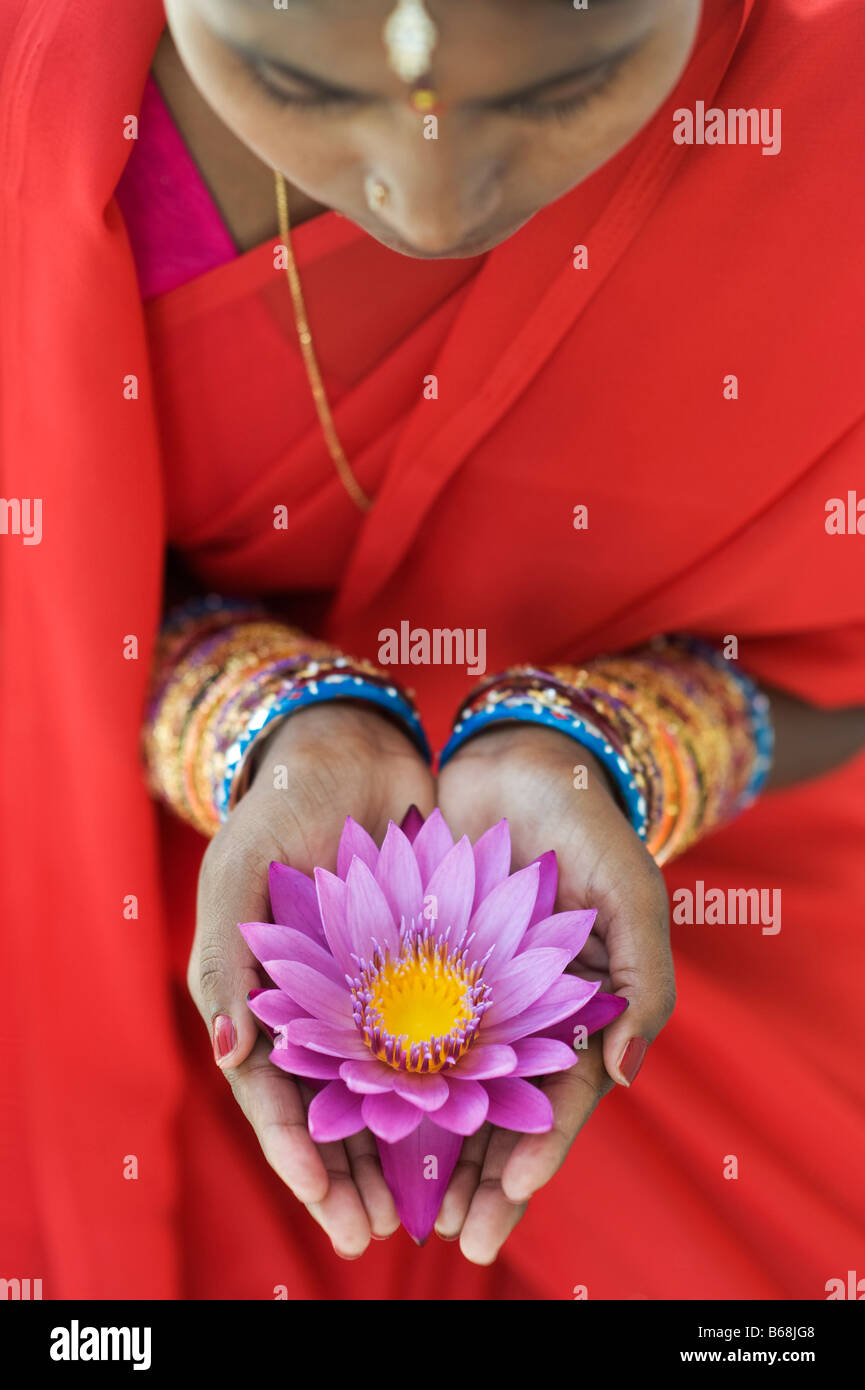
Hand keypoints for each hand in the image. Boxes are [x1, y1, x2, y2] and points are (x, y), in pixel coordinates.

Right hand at [187, 702, 434, 1257]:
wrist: (354, 748)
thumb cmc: (281, 806)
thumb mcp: (238, 868)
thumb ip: (226, 956)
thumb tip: (227, 1050)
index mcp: (264, 996)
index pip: (275, 1092)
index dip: (296, 1150)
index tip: (327, 1199)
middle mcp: (318, 1006)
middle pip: (334, 1109)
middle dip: (353, 1173)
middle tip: (380, 1230)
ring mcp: (371, 992)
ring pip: (389, 1089)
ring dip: (404, 1150)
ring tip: (433, 1204)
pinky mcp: (425, 970)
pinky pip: (441, 1038)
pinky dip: (454, 1084)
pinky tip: (481, 1126)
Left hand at [436, 721, 673, 1263]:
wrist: (515, 760)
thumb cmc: (586, 825)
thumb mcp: (631, 890)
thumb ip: (643, 979)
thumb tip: (629, 1077)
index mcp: (582, 1011)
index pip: (564, 1097)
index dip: (541, 1146)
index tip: (510, 1190)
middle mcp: (525, 1016)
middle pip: (502, 1113)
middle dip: (481, 1176)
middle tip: (455, 1237)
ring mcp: (472, 997)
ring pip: (449, 1090)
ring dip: (431, 1151)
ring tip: (404, 1206)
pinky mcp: (422, 970)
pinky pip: (401, 1035)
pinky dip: (386, 1081)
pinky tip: (360, 1122)